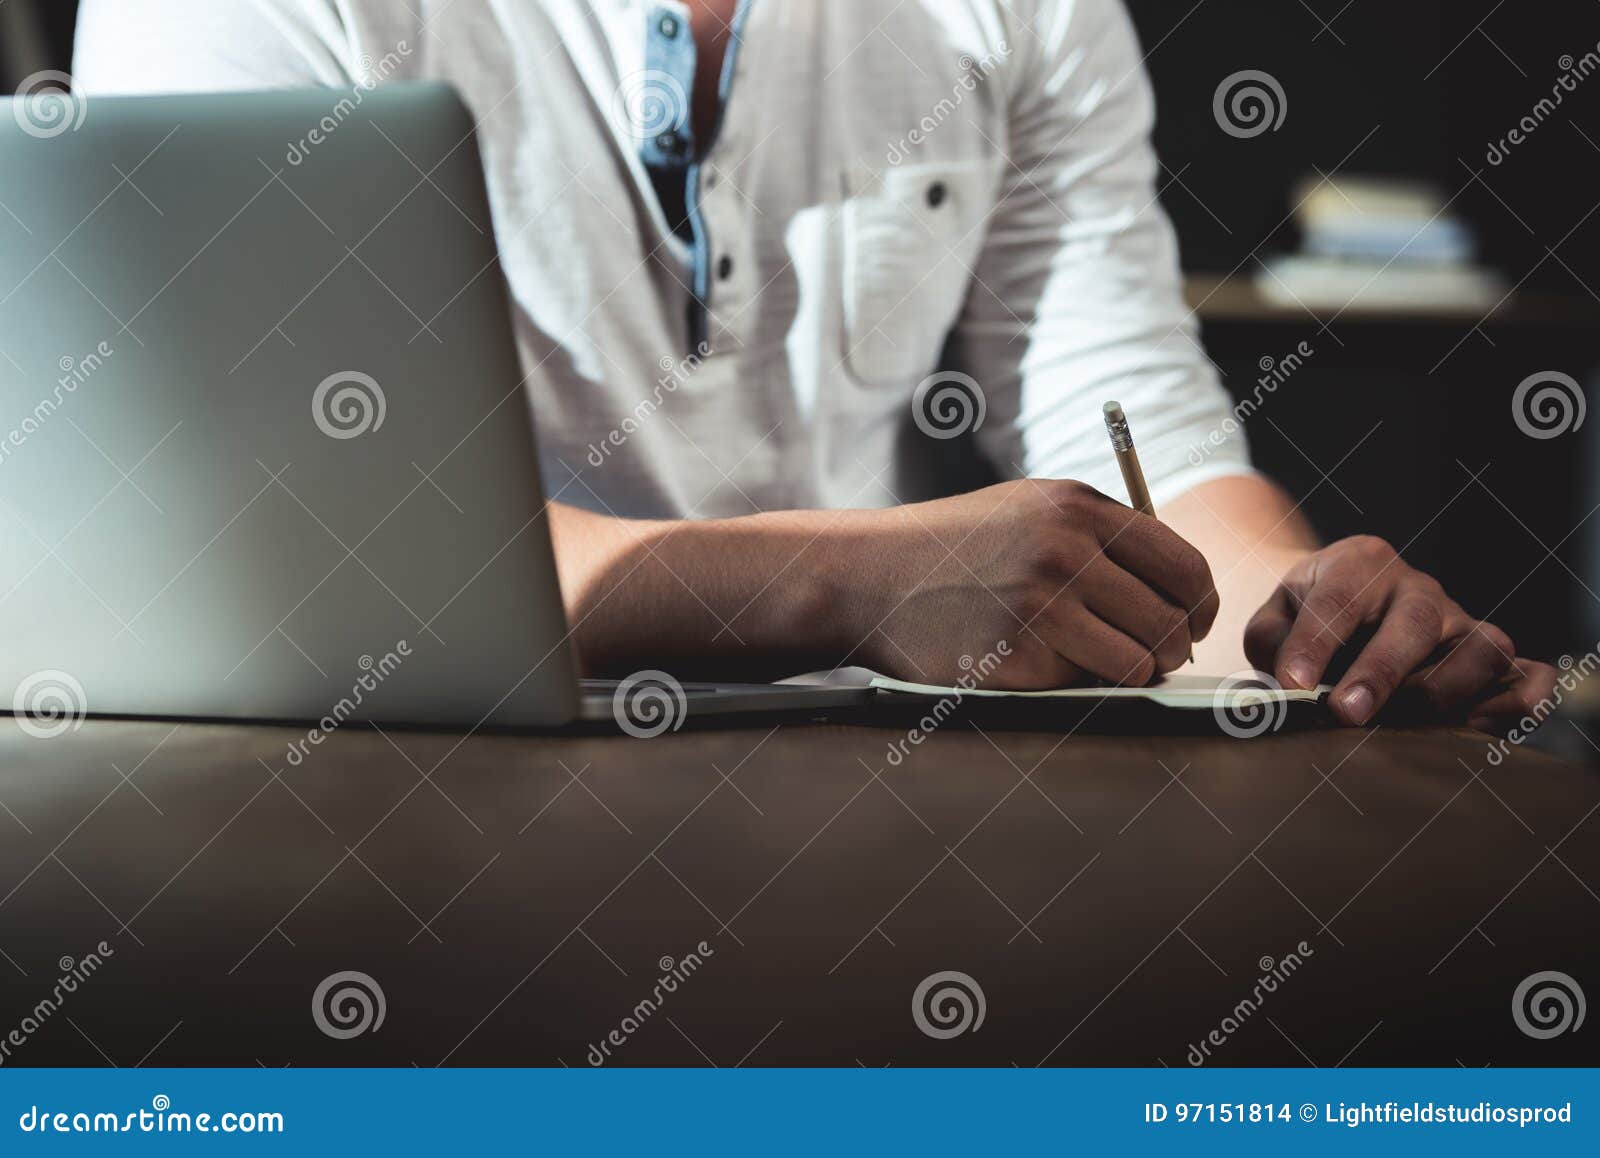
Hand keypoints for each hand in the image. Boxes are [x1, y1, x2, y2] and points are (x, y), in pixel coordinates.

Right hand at [847, 479, 1218, 688]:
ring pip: (1139, 662)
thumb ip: (1101, 534)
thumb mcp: (1029, 509)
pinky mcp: (1017, 658)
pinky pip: (1085, 686)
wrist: (870, 577)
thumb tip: (1180, 592)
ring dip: (1131, 672)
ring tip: (1098, 662)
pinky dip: (1076, 684)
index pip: (1183, 565)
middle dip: (1171, 647)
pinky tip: (1039, 663)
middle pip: (1171, 620)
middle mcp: (1066, 552)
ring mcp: (1041, 607)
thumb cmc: (955, 547)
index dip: (1201, 604)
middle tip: (1152, 655)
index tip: (1194, 622)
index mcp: (1077, 509)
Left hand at [1244, 535, 1553, 727]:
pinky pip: (1526, 673)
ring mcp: (1460, 621)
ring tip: (1404, 719)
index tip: (1293, 684)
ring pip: (1482, 648)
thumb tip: (1288, 679)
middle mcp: (1418, 589)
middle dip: (1381, 672)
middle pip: (1415, 624)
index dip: (1314, 644)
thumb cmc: (1305, 614)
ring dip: (1445, 690)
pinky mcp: (1486, 656)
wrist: (1341, 598)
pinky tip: (1475, 724)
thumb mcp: (1275, 614)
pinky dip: (1516, 700)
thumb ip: (1271, 640)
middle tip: (1347, 712)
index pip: (1338, 600)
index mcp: (1359, 564)